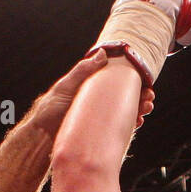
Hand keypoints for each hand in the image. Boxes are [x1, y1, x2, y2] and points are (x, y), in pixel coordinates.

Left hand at [32, 49, 154, 134]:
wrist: (41, 137)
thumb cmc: (49, 110)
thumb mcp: (66, 86)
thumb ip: (83, 71)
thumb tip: (103, 54)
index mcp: (91, 87)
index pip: (116, 80)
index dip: (132, 80)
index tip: (144, 82)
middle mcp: (97, 101)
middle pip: (125, 96)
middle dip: (140, 97)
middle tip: (149, 99)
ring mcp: (99, 117)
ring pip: (125, 112)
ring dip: (139, 110)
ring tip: (145, 110)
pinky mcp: (99, 132)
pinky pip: (119, 128)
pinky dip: (130, 125)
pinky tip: (137, 124)